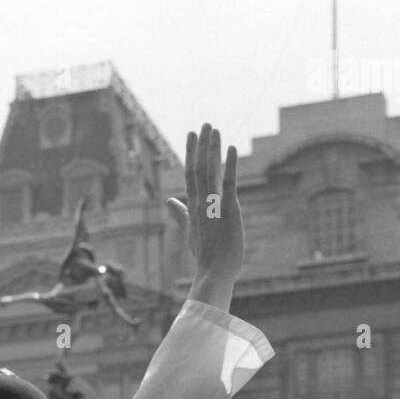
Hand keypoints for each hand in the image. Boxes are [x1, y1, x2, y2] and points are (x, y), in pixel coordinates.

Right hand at [166, 123, 243, 307]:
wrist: (213, 274)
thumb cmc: (205, 257)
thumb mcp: (190, 232)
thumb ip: (180, 215)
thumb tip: (169, 201)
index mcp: (193, 207)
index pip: (190, 175)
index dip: (191, 153)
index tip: (193, 135)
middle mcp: (201, 203)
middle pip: (197, 168)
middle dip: (200, 145)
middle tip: (204, 124)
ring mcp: (213, 207)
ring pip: (209, 171)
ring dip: (211, 149)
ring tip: (214, 129)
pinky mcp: (228, 211)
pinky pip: (228, 184)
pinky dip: (229, 165)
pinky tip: (230, 148)